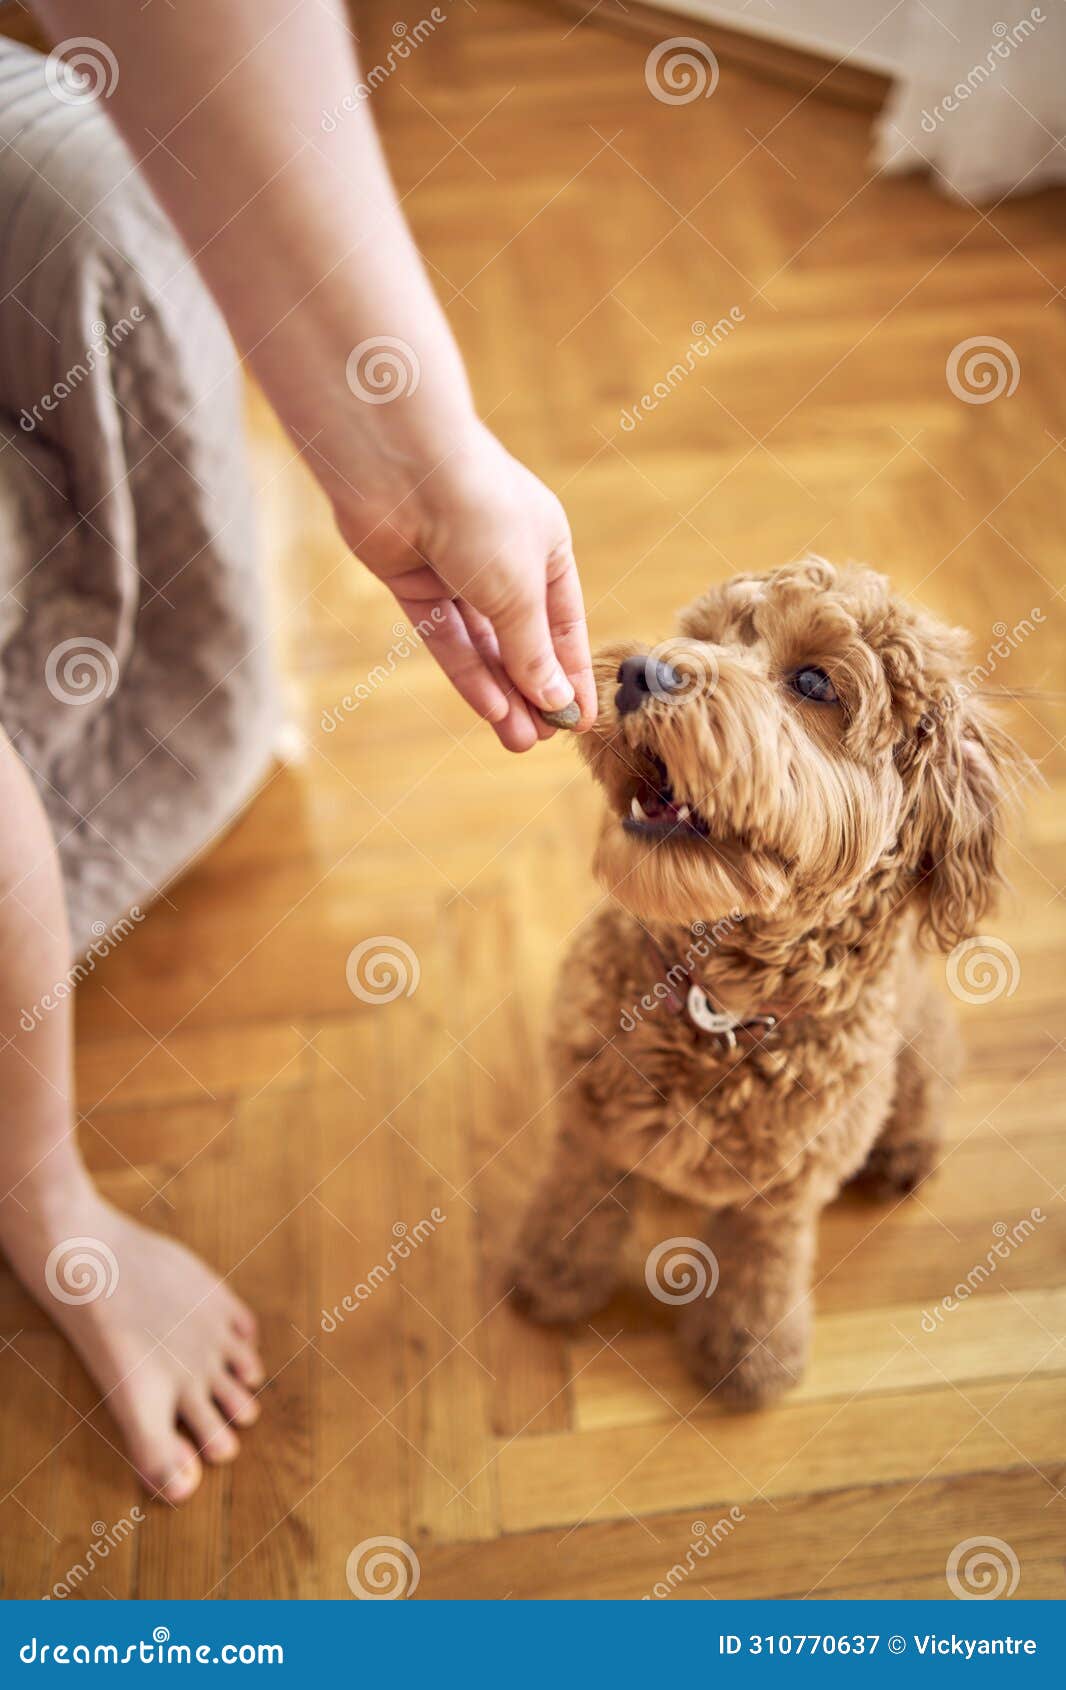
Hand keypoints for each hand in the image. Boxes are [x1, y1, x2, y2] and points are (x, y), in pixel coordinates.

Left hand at [334, 422, 595, 752]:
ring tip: (517, 740)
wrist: (404, 464)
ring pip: (481, 643)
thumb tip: (556, 702)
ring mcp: (455, 568)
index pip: (564, 624)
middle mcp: (503, 557)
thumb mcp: (521, 592)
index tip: (579, 722)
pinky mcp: (412, 577)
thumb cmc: (481, 512)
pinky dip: (464, 670)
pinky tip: (487, 707)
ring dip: (499, 691)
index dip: (571, 675)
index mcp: (547, 546)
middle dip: (530, 691)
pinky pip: (443, 634)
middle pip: (520, 638)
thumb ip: (533, 653)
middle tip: (540, 742)